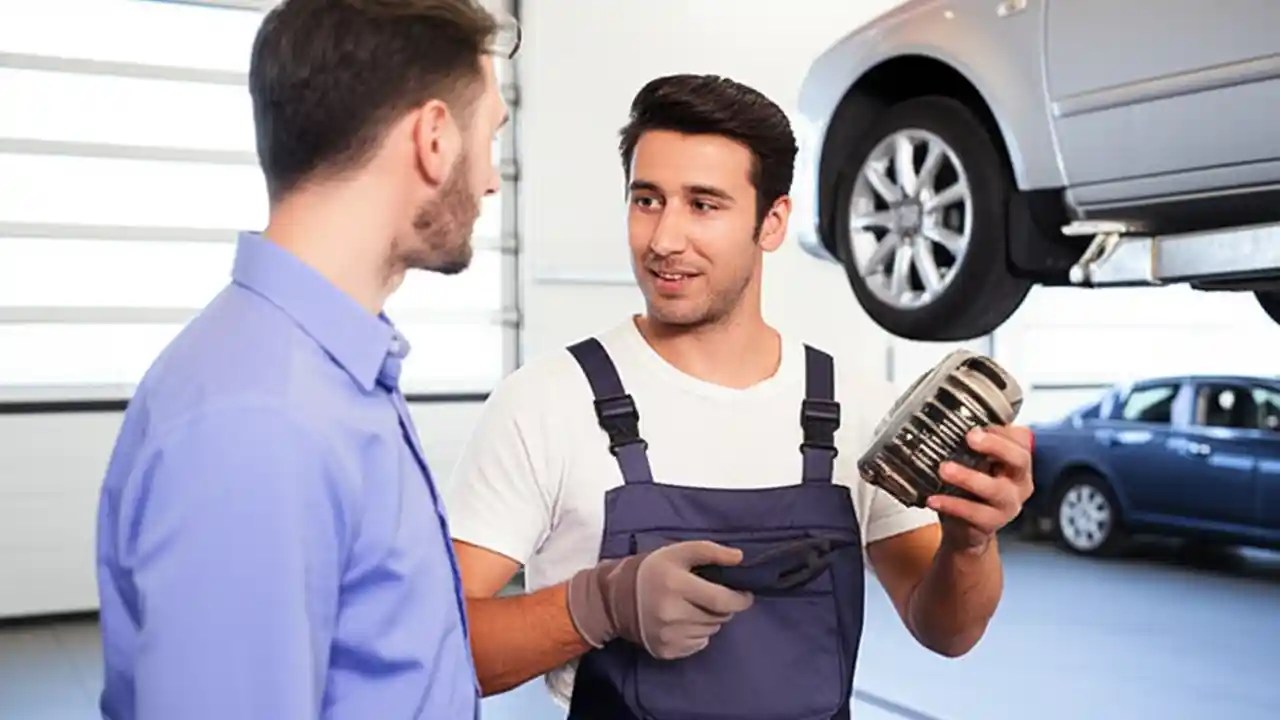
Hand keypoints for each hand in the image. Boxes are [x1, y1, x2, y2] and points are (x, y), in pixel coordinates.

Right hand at [567, 541, 753, 659]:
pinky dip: (697, 633)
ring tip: (693, 608)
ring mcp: (669, 636)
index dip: (740, 599)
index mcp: (676, 585)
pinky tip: (683, 621)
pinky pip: (698, 644)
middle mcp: (672, 614)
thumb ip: (709, 551)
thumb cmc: (652, 570)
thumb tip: (740, 558)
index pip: (722, 601)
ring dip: (709, 620)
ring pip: (710, 631)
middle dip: (722, 607)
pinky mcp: (666, 651)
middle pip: (719, 617)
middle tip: (711, 597)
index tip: (745, 595)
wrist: (615, 599)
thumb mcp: (677, 552)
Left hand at [927, 425, 1033, 553]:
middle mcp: (1020, 482)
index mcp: (1018, 463)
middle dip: (996, 445)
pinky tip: (933, 499)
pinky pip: (974, 513)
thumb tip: (950, 424)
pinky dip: (951, 505)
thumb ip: (972, 448)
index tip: (976, 426)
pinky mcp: (993, 524)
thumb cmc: (971, 490)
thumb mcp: (976, 465)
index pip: (1023, 439)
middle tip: (970, 437)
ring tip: (944, 469)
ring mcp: (1009, 505)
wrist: (967, 530)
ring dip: (968, 477)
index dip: (1002, 431)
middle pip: (1019, 459)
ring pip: (996, 489)